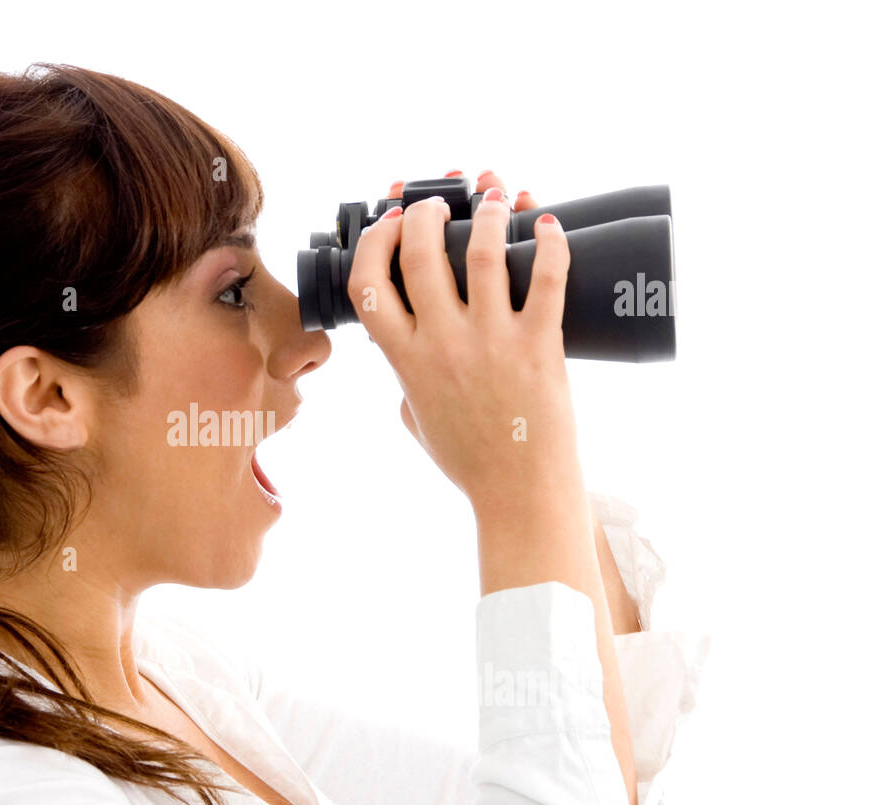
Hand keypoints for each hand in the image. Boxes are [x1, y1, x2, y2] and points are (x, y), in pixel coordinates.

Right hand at [352, 170, 582, 516]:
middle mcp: (442, 344)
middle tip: (443, 204)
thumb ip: (406, 381)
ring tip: (497, 198)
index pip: (368, 284)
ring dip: (489, 212)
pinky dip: (549, 241)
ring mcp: (490, 342)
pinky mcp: (539, 345)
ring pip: (482, 251)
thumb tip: (410, 357)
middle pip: (419, 252)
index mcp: (404, 360)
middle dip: (427, 212)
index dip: (375, 242)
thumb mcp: (417, 420)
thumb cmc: (469, 460)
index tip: (390, 223)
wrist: (519, 493)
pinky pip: (547, 277)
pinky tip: (548, 224)